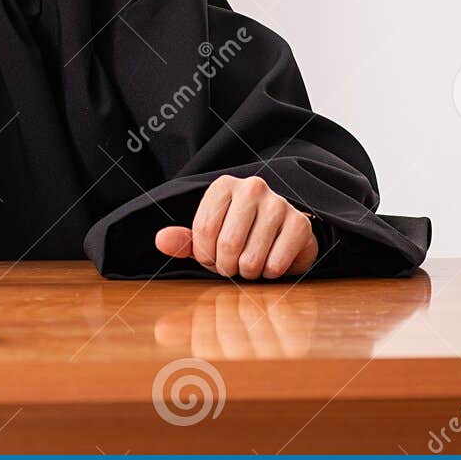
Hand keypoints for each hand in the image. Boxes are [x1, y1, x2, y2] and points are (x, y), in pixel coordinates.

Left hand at [154, 175, 319, 279]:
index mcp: (224, 186)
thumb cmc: (239, 237)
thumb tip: (160, 241)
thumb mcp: (207, 239)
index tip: (212, 257)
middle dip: (226, 267)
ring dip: (248, 273)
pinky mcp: (300, 224)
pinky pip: (275, 264)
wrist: (283, 237)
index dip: (205, 255)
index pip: (203, 230)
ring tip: (251, 265)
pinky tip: (271, 262)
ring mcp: (279, 203)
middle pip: (227, 244)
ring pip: (251, 258)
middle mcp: (252, 187)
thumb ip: (183, 241)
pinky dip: (269, 273)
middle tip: (232, 266)